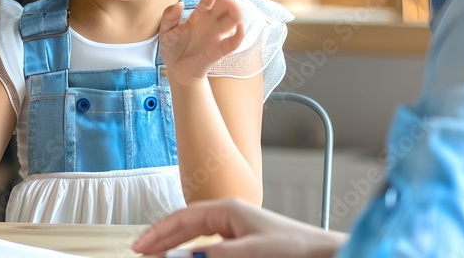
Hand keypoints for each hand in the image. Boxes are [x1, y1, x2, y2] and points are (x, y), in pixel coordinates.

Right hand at [131, 198, 345, 257]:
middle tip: (139, 252)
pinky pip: (210, 244)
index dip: (158, 233)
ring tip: (157, 255)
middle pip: (185, 225)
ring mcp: (237, 228)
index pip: (182, 218)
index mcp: (227, 209)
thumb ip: (210, 256)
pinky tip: (188, 257)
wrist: (324, 255)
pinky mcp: (244, 242)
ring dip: (176, 245)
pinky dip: (194, 251)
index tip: (139, 248)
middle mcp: (230, 215)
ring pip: (196, 235)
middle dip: (162, 238)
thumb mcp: (248, 253)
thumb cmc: (293, 250)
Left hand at [158, 0, 243, 83]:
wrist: (176, 70)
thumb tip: (179, 4)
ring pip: (234, 17)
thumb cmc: (173, 47)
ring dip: (233, 5)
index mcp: (201, 13)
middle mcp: (213, 21)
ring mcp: (218, 34)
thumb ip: (169, 17)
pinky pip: (234, 42)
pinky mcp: (219, 50)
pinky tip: (239, 27)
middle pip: (229, 0)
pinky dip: (239, 35)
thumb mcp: (165, 31)